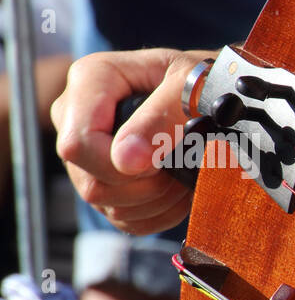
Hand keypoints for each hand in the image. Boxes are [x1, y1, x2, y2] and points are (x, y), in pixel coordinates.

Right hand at [53, 48, 213, 234]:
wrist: (212, 95)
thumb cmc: (202, 82)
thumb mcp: (193, 87)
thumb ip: (161, 117)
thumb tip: (126, 160)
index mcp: (91, 80)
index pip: (78, 144)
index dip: (122, 164)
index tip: (163, 157)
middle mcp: (76, 117)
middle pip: (92, 182)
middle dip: (146, 186)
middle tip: (184, 165)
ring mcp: (86, 154)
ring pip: (107, 204)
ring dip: (158, 199)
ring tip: (185, 172)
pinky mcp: (105, 182)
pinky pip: (125, 219)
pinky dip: (161, 212)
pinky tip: (179, 188)